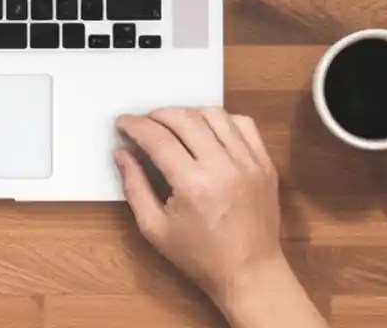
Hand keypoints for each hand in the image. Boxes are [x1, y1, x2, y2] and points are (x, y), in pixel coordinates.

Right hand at [115, 108, 324, 327]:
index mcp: (193, 185)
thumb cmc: (200, 256)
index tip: (123, 123)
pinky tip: (207, 131)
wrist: (250, 273)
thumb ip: (134, 187)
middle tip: (144, 123)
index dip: (135, 125)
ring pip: (214, 114)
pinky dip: (221, 120)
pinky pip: (243, 124)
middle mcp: (223, 166)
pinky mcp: (264, 163)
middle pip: (184, 118)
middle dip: (157, 114)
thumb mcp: (155, 229)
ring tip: (174, 126)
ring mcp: (248, 162)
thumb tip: (121, 154)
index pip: (158, 138)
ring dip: (188, 114)